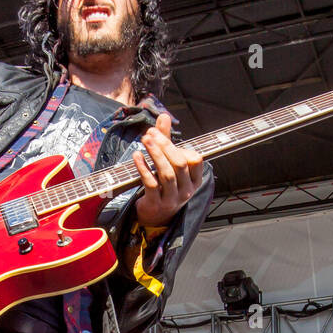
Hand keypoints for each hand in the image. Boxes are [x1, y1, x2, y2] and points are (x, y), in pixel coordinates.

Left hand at [132, 112, 204, 228]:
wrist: (155, 216)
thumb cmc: (164, 186)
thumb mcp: (168, 163)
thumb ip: (167, 140)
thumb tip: (163, 116)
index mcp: (194, 180)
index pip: (195, 159)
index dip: (178, 145)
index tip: (159, 133)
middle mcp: (187, 190)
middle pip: (179, 164)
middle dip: (164, 146)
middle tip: (149, 134)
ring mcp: (172, 199)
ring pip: (167, 174)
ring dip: (155, 154)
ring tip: (144, 140)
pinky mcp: (157, 204)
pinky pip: (151, 184)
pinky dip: (143, 169)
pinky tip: (137, 157)